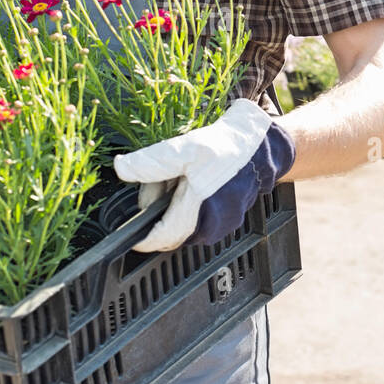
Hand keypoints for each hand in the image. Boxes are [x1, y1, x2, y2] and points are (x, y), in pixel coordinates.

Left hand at [113, 99, 296, 251]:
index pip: (160, 240)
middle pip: (170, 229)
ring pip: (185, 223)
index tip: (131, 231)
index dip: (142, 237)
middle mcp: (210, 225)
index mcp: (196, 212)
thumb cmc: (226, 148)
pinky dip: (191, 203)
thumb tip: (121, 169)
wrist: (262, 144)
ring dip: (176, 205)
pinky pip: (200, 217)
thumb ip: (150, 163)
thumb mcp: (183, 149)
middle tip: (164, 181)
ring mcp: (222, 224)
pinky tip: (196, 180)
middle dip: (161, 208)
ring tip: (182, 177)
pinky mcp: (230, 217)